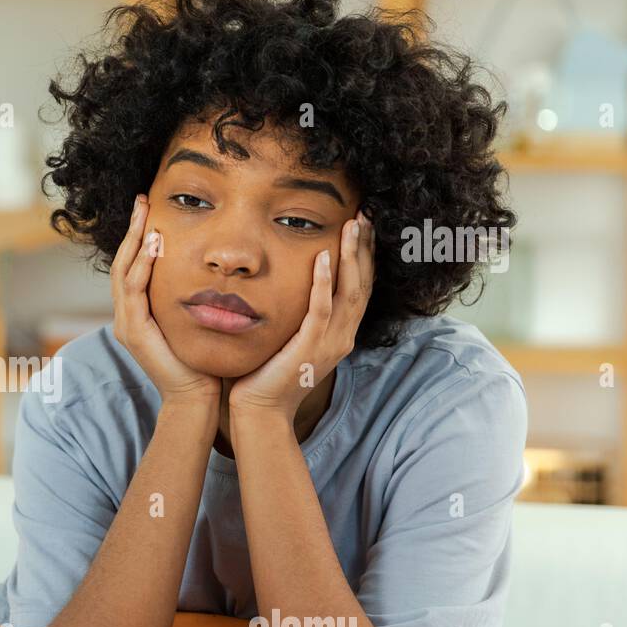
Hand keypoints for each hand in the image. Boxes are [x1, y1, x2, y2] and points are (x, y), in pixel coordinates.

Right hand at [111, 194, 221, 407]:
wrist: (197, 397)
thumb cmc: (202, 361)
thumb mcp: (194, 319)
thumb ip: (192, 296)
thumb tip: (210, 267)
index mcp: (138, 312)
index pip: (132, 265)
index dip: (139, 236)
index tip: (151, 209)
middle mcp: (126, 316)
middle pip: (122, 262)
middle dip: (133, 230)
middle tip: (142, 200)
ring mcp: (127, 325)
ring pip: (123, 272)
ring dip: (135, 241)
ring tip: (146, 215)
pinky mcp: (134, 333)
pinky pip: (134, 291)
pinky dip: (142, 266)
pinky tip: (154, 246)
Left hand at [227, 209, 375, 420]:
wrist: (260, 410)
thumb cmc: (268, 373)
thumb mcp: (292, 338)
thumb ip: (301, 314)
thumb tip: (295, 281)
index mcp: (340, 334)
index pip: (361, 288)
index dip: (366, 256)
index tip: (365, 227)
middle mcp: (342, 337)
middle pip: (363, 284)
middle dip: (366, 248)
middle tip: (366, 216)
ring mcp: (329, 343)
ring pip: (349, 292)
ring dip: (351, 256)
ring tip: (353, 226)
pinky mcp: (309, 348)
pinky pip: (321, 309)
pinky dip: (324, 282)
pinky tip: (323, 257)